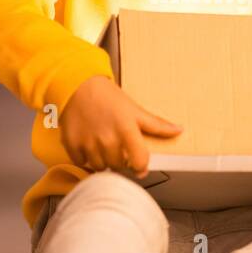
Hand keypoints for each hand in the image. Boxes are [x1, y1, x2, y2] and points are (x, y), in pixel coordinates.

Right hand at [60, 75, 181, 178]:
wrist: (78, 85)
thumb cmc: (107, 97)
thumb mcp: (135, 110)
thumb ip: (157, 125)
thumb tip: (179, 130)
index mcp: (127, 130)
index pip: (139, 162)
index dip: (141, 167)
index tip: (138, 166)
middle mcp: (108, 139)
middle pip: (118, 166)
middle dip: (120, 160)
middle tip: (117, 147)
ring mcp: (89, 143)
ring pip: (100, 167)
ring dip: (102, 160)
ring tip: (102, 144)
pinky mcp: (72, 145)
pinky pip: (81, 162)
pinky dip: (84, 157)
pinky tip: (88, 144)